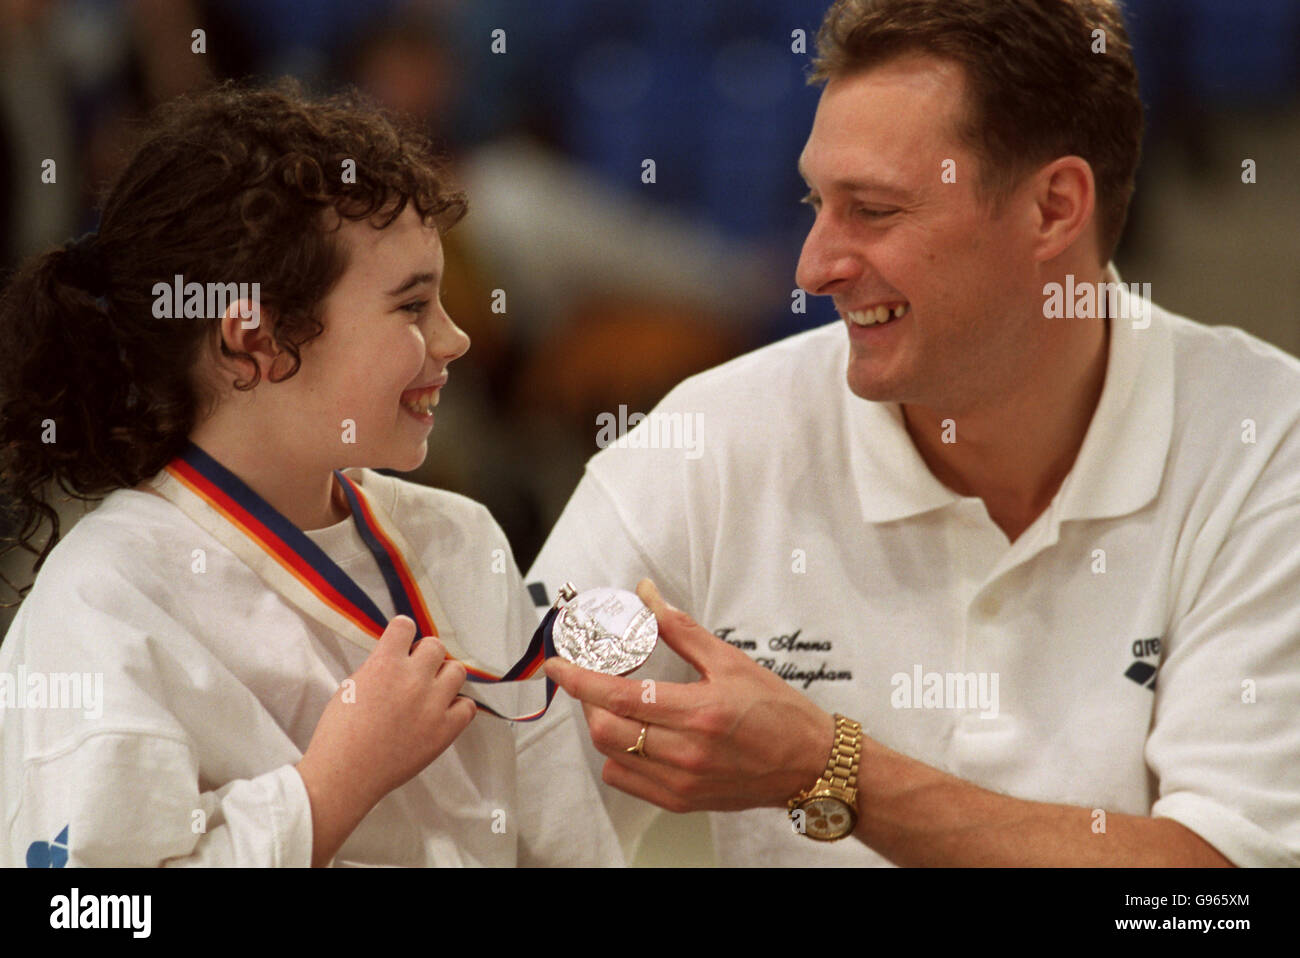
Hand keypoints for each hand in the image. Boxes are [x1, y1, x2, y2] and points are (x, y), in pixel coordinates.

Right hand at [296, 615, 475, 863]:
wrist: (346, 775)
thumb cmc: (338, 734)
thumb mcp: (351, 686)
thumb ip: (379, 668)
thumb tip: (397, 660)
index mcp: (385, 664)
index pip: (405, 626)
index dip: (402, 634)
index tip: (402, 643)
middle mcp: (413, 679)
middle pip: (436, 646)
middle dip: (425, 655)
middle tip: (416, 672)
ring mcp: (434, 704)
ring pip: (457, 671)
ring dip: (443, 677)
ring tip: (431, 691)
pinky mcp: (446, 730)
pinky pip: (467, 706)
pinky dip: (457, 707)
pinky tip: (442, 713)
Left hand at [543, 580, 834, 812]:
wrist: (810, 763)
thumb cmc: (778, 712)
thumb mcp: (731, 661)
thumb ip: (680, 630)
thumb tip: (648, 596)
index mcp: (699, 712)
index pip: (621, 696)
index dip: (581, 680)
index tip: (559, 665)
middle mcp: (687, 752)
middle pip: (607, 731)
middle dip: (590, 702)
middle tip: (597, 680)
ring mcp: (682, 782)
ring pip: (613, 757)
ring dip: (604, 728)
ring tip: (619, 707)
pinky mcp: (681, 801)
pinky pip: (629, 781)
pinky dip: (620, 757)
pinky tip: (637, 737)